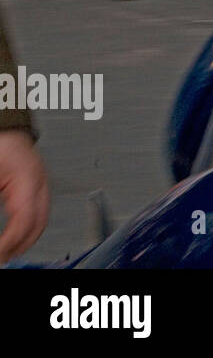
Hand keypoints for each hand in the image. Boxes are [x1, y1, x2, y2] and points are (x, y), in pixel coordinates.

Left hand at [0, 130, 48, 263]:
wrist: (3, 120)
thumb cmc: (0, 142)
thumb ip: (1, 200)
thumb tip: (3, 233)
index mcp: (31, 178)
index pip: (27, 221)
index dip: (10, 242)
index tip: (1, 254)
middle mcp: (41, 180)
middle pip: (39, 223)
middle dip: (21, 245)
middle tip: (4, 258)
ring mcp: (41, 179)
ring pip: (42, 218)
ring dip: (26, 238)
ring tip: (9, 251)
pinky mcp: (36, 180)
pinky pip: (39, 209)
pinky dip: (28, 226)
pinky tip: (15, 234)